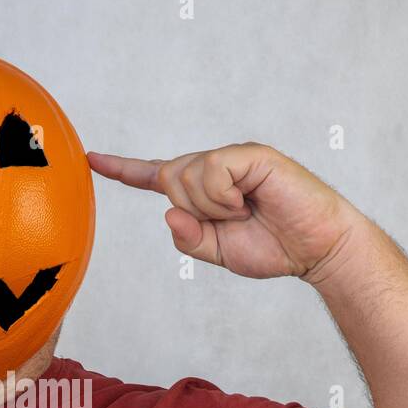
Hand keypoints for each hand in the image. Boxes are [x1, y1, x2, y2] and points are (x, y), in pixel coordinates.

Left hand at [87, 143, 365, 283]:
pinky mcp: (251, 155)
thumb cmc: (273, 247)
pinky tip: (247, 202)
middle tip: (231, 221)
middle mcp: (214, 167)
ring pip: (187, 175)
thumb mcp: (218, 252)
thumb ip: (188, 238)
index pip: (155, 175)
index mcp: (203, 190)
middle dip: (191, 209)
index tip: (91, 160)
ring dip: (211, 207)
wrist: (315, 249)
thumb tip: (168, 213)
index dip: (123, 169)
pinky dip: (223, 196)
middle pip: (167, 177)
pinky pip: (212, 170)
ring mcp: (233, 157)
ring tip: (245, 212)